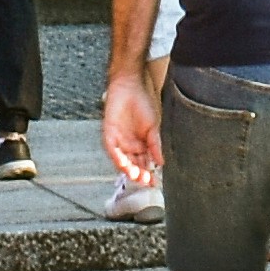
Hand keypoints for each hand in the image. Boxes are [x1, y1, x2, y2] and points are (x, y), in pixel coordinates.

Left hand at [102, 70, 160, 192]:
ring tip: (135, 175)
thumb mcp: (153, 128)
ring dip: (128, 169)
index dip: (148, 174)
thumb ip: (155, 145)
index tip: (154, 183)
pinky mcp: (109, 134)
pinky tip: (123, 163)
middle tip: (145, 180)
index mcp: (141, 146)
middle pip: (133, 165)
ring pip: (122, 161)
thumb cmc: (143, 104)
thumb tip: (161, 163)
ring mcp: (118, 141)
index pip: (144, 165)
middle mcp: (129, 146)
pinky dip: (117, 157)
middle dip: (139, 174)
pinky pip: (111, 149)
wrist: (131, 87)